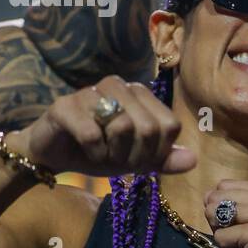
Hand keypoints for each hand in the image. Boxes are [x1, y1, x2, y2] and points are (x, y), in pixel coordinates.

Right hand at [7, 75, 194, 175]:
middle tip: (118, 159)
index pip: (170, 126)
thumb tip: (193, 160)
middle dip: (136, 156)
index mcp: (141, 94)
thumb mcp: (137, 160)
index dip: (158, 151)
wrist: (55, 154)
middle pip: (149, 128)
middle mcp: (119, 86)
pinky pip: (92, 135)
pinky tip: (86, 151)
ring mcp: (91, 92)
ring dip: (114, 154)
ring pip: (123, 127)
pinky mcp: (65, 105)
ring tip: (102, 153)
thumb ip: (165, 159)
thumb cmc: (101, 151)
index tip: (140, 159)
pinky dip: (93, 153)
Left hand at [202, 181, 247, 247]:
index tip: (242, 227)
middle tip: (239, 239)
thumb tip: (206, 196)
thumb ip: (241, 205)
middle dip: (218, 221)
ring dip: (222, 236)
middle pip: (217, 197)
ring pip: (215, 215)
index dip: (222, 208)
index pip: (225, 185)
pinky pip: (220, 236)